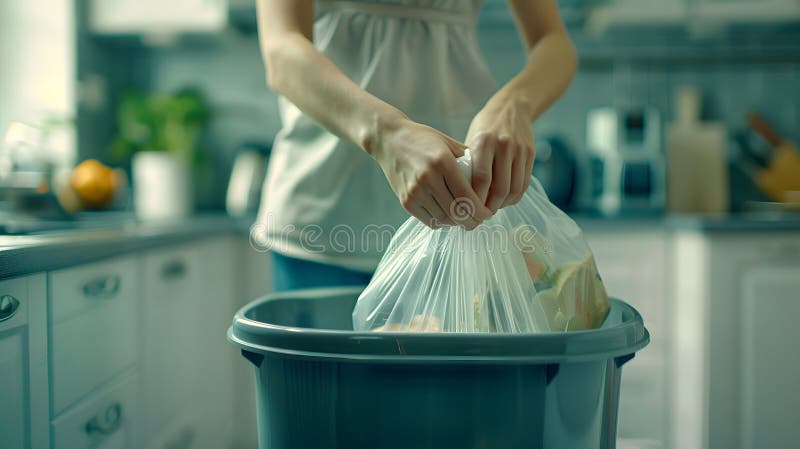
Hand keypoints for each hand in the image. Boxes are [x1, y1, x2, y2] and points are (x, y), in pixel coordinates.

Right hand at [371, 118, 492, 229]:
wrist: (389, 140)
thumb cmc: (423, 140)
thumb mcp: (448, 143)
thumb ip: (468, 160)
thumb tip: (489, 181)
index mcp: (442, 162)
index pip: (467, 196)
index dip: (480, 211)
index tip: (487, 214)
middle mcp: (428, 178)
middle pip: (456, 212)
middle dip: (472, 221)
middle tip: (479, 220)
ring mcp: (414, 191)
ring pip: (444, 219)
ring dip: (457, 223)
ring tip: (465, 218)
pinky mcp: (405, 201)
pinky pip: (429, 220)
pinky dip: (442, 222)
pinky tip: (448, 216)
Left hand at [466, 101, 535, 211]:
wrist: (512, 107)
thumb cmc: (485, 126)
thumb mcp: (471, 138)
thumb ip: (468, 163)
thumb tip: (458, 193)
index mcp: (484, 141)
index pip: (481, 179)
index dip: (476, 198)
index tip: (468, 209)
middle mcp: (504, 145)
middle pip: (499, 187)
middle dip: (490, 206)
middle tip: (480, 215)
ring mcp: (519, 150)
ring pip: (514, 188)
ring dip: (503, 204)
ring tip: (492, 209)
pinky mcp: (530, 154)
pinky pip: (524, 183)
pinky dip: (514, 197)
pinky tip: (505, 200)